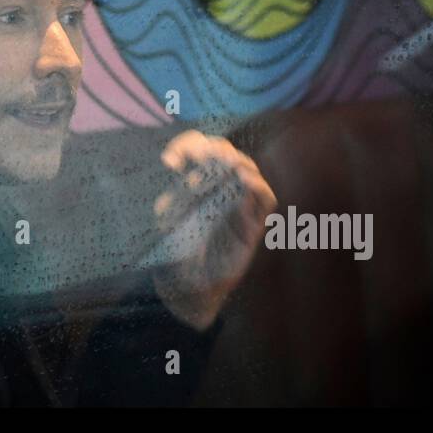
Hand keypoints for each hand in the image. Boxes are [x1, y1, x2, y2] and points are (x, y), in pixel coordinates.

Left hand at [150, 130, 276, 330]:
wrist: (187, 287)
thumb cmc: (173, 250)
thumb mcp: (166, 217)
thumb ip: (172, 189)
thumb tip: (171, 162)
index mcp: (195, 181)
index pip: (198, 148)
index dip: (188, 145)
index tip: (170, 161)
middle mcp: (219, 188)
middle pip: (226, 153)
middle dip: (215, 149)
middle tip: (202, 156)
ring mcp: (239, 204)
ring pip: (249, 171)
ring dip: (238, 162)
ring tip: (226, 163)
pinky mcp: (253, 224)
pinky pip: (266, 199)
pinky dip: (258, 186)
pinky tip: (245, 181)